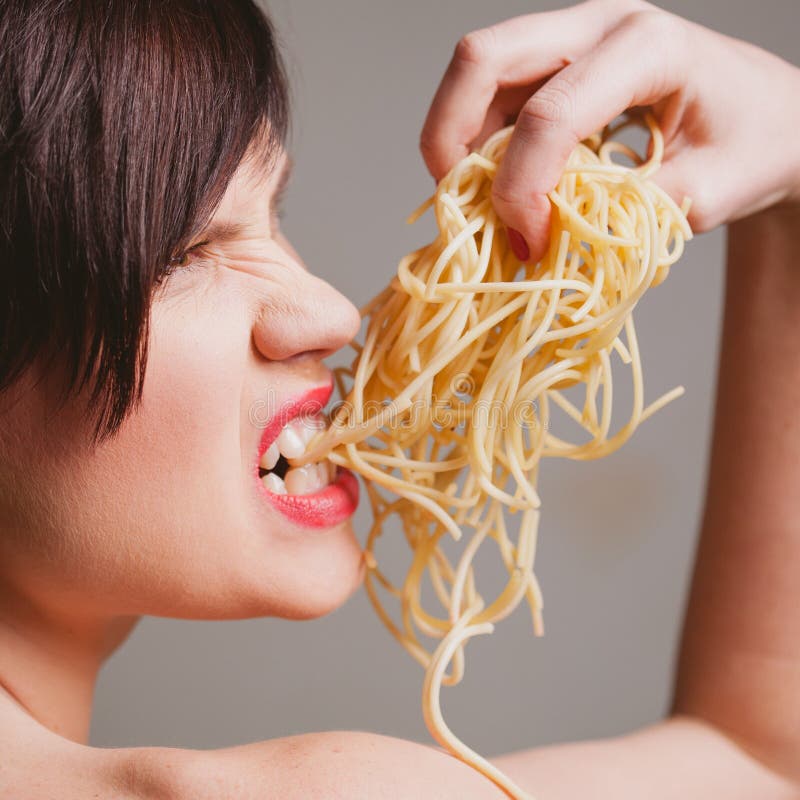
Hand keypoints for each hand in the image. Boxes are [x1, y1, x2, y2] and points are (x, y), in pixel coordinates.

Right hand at [420, 0, 799, 261]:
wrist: (771, 118)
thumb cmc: (753, 147)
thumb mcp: (707, 193)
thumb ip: (621, 209)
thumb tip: (545, 227)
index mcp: (647, 46)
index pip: (550, 115)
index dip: (521, 188)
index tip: (530, 243)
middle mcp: (598, 24)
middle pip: (482, 60)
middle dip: (450, 140)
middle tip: (461, 206)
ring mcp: (572, 38)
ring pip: (476, 73)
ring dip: (459, 143)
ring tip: (484, 203)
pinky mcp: (557, 64)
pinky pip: (492, 95)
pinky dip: (477, 143)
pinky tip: (499, 185)